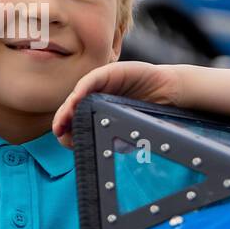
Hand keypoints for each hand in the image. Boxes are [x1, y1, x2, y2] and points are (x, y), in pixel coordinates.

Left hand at [51, 61, 182, 147]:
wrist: (169, 91)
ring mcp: (101, 84)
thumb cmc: (149, 111)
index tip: (65, 142)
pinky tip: (77, 99)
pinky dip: (83, 89)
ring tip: (63, 120)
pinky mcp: (109, 71)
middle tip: (60, 132)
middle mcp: (96, 96)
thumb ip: (112, 138)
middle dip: (64, 120)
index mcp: (98, 111)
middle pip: (72, 108)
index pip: (76, 121)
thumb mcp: (127, 129)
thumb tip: (96, 157)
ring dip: (69, 107)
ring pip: (78, 94)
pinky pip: (92, 80)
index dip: (68, 131)